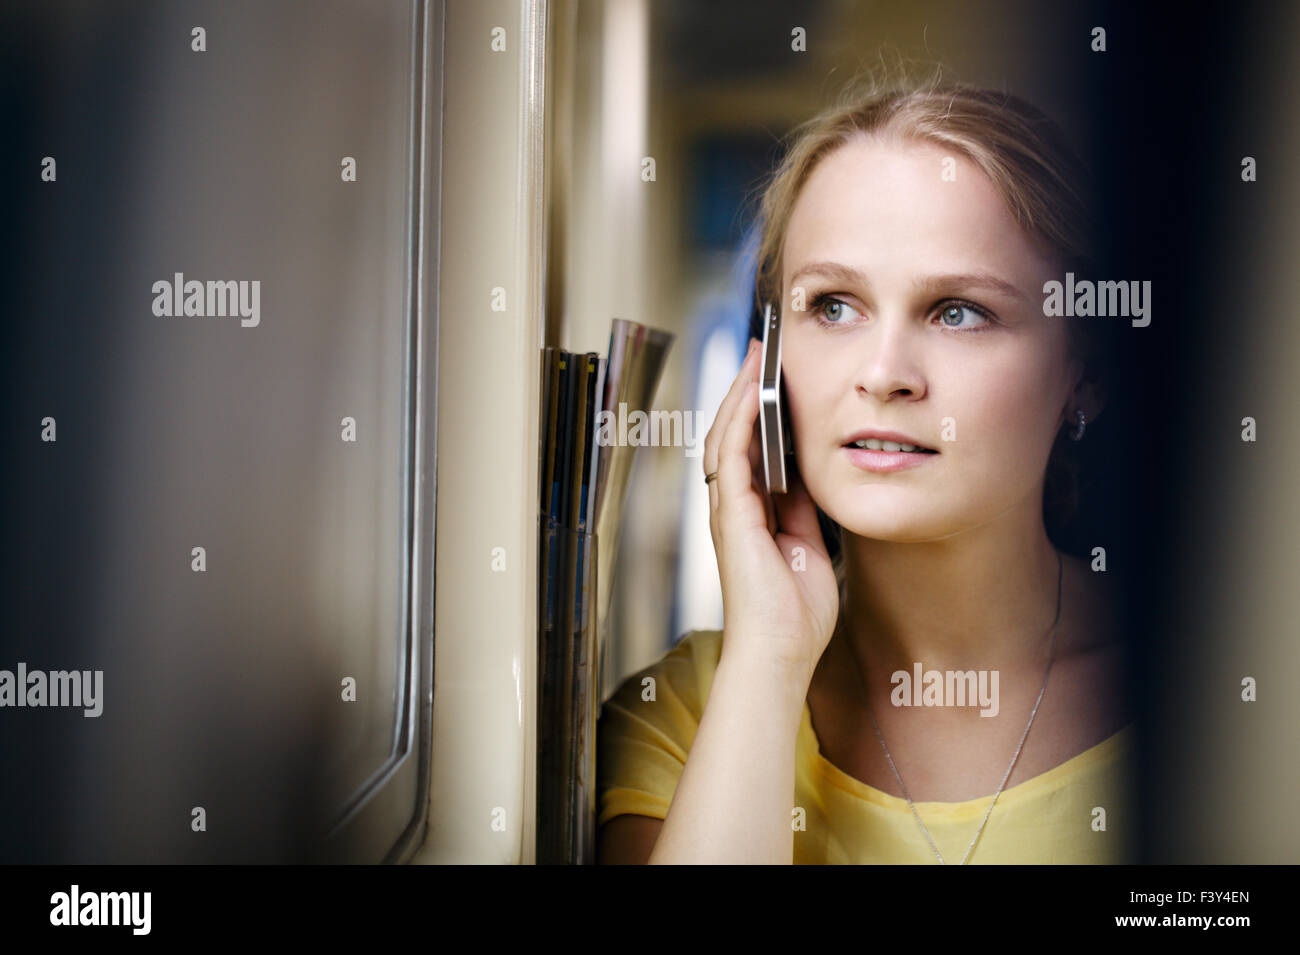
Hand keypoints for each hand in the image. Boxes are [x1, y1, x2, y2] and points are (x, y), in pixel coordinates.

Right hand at [703, 338, 839, 686]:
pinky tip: (753, 395)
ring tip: (756, 358)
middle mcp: (734, 506)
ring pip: (727, 436)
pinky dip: (739, 423)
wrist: (781, 652)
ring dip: (739, 394)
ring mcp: (728, 510)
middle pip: (734, 432)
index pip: (753, 446)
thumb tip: (810, 474)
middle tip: (760, 349)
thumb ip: (803, 509)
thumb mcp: (810, 545)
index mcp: (752, 513)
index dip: (760, 408)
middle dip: (745, 389)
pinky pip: (731, 458)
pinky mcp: (730, 516)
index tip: (774, 374)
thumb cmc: (795, 614)